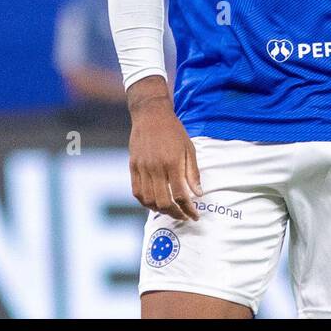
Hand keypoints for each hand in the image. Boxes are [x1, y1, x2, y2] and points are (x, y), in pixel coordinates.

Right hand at [127, 76, 202, 219]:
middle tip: (184, 216)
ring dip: (160, 210)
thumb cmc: (174, 132)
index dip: (189, 209)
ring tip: (171, 210)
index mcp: (172, 163)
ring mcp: (142, 168)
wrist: (151, 115)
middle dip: (176, 214)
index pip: (181, 195)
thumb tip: (198, 194)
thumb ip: (192, 173)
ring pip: (149, 200)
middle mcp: (156, 168)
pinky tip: (154, 203)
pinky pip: (137, 192)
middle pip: (164, 202)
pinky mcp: (133, 167)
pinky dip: (145, 202)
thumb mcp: (189, 149)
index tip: (195, 216)